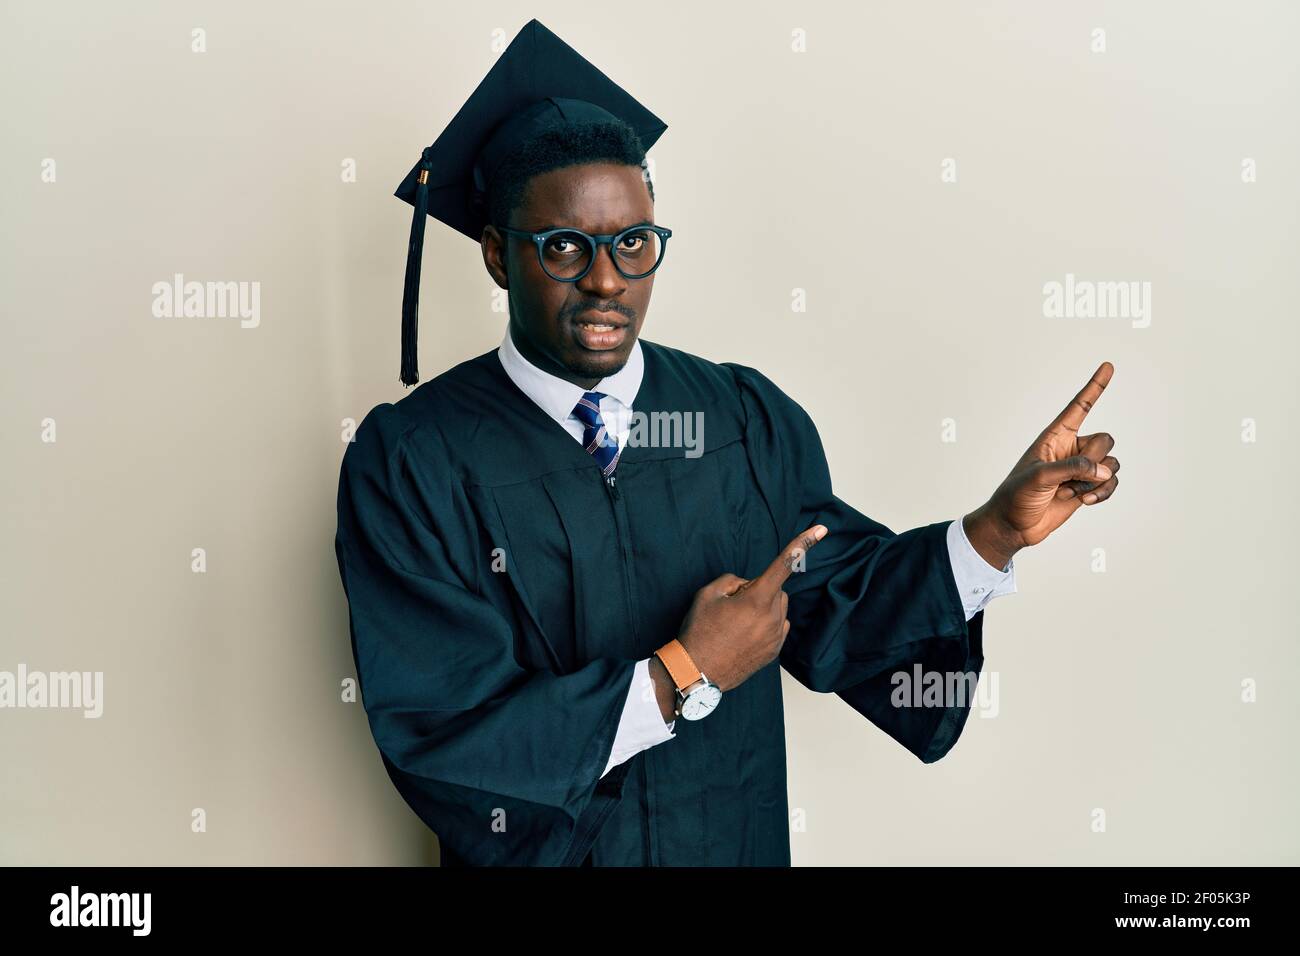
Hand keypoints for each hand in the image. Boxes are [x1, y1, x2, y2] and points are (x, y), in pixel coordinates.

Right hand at [671, 525, 827, 693]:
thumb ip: (733, 580)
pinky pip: (777, 627)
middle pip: (776, 590)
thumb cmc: (699, 632)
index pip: (784, 564)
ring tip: (735, 624)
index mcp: (757, 599)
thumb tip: (747, 586)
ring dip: (763, 608)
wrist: (696, 673)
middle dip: (759, 591)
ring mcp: (775, 637)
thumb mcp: (707, 594)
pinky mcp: (774, 652)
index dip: (803, 544)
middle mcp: (772, 618)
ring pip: (778, 609)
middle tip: (732, 606)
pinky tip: (743, 635)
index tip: (822, 529)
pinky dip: (765, 625)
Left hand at [965, 361, 1120, 568]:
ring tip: (1071, 491)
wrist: (1014, 526)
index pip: (1078, 407)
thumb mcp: (1039, 477)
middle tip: (1070, 477)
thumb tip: (1104, 470)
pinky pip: (1111, 482)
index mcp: (1054, 437)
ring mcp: (1080, 468)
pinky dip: (1104, 491)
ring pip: (1112, 463)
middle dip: (1093, 460)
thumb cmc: (1016, 496)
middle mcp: (1070, 449)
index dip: (1094, 387)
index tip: (1108, 366)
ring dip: (1098, 480)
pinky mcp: (1087, 487)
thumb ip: (1072, 468)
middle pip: (1104, 440)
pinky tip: (1086, 501)